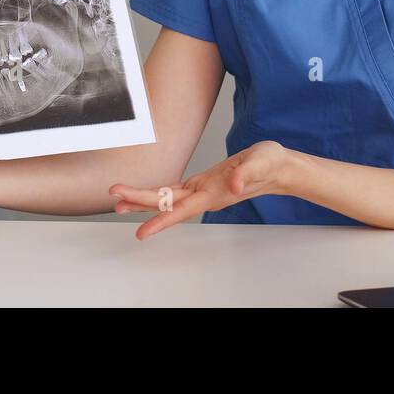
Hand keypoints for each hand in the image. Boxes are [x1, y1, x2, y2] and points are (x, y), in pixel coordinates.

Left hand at [108, 141, 291, 239]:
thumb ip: (247, 174)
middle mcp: (205, 196)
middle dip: (140, 201)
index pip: (181, 209)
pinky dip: (157, 193)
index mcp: (215, 193)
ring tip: (119, 200)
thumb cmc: (271, 163)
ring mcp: (203, 191)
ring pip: (168, 199)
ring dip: (143, 199)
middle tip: (115, 197)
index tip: (141, 232)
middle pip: (167, 203)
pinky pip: (175, 191)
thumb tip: (234, 185)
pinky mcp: (203, 184)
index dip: (160, 220)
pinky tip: (144, 195)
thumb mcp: (262, 162)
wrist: (279, 168)